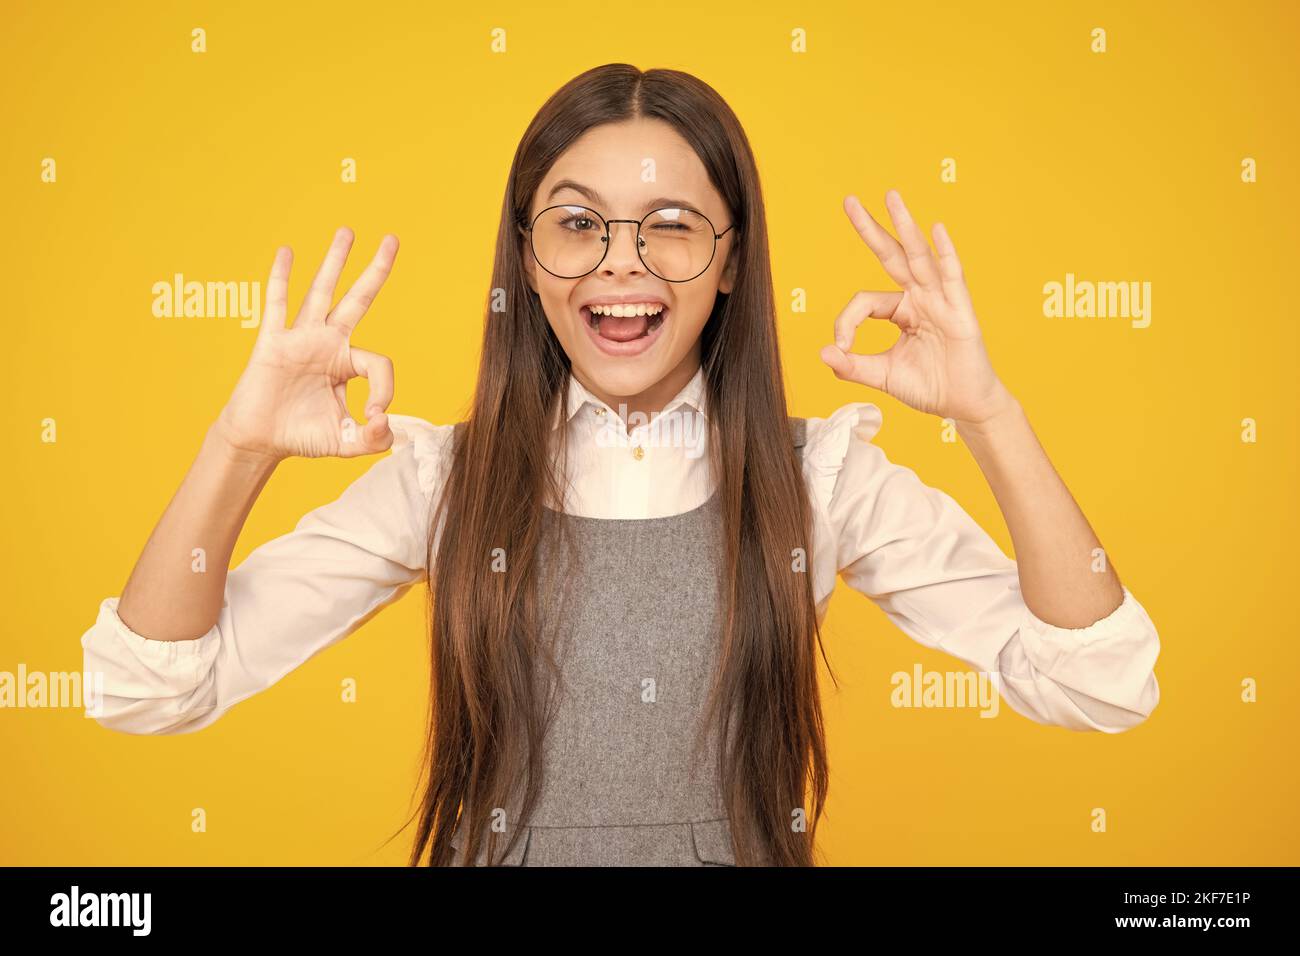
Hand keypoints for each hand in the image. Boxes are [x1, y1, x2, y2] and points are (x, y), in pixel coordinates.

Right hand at [213, 228, 399, 461]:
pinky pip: (277, 304)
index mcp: (348, 363)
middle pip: (358, 300)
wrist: (261, 441)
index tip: (375, 416)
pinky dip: (280, 279)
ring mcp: (300, 338)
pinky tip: (286, 252)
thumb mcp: (347, 442)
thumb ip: (373, 439)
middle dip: (376, 271)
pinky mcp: (273, 342)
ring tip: (348, 232)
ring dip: (335, 261)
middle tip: (393, 240)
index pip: (379, 363)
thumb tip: (386, 424)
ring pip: (321, 292)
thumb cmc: (303, 436)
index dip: (385, 390)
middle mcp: (328, 343)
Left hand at [819, 190, 1012, 425]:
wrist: (963, 405)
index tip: (841, 348)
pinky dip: (945, 252)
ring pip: (919, 257)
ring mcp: (941, 300)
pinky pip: (952, 276)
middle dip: (870, 228)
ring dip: (905, 225)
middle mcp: (920, 297)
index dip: (846, 322)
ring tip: (891, 196)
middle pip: (891, 255)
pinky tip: (937, 229)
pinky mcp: (960, 310)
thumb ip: (852, 366)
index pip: (864, 302)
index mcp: (900, 309)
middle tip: (849, 201)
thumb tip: (823, 352)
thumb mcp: (882, 376)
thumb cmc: (928, 386)